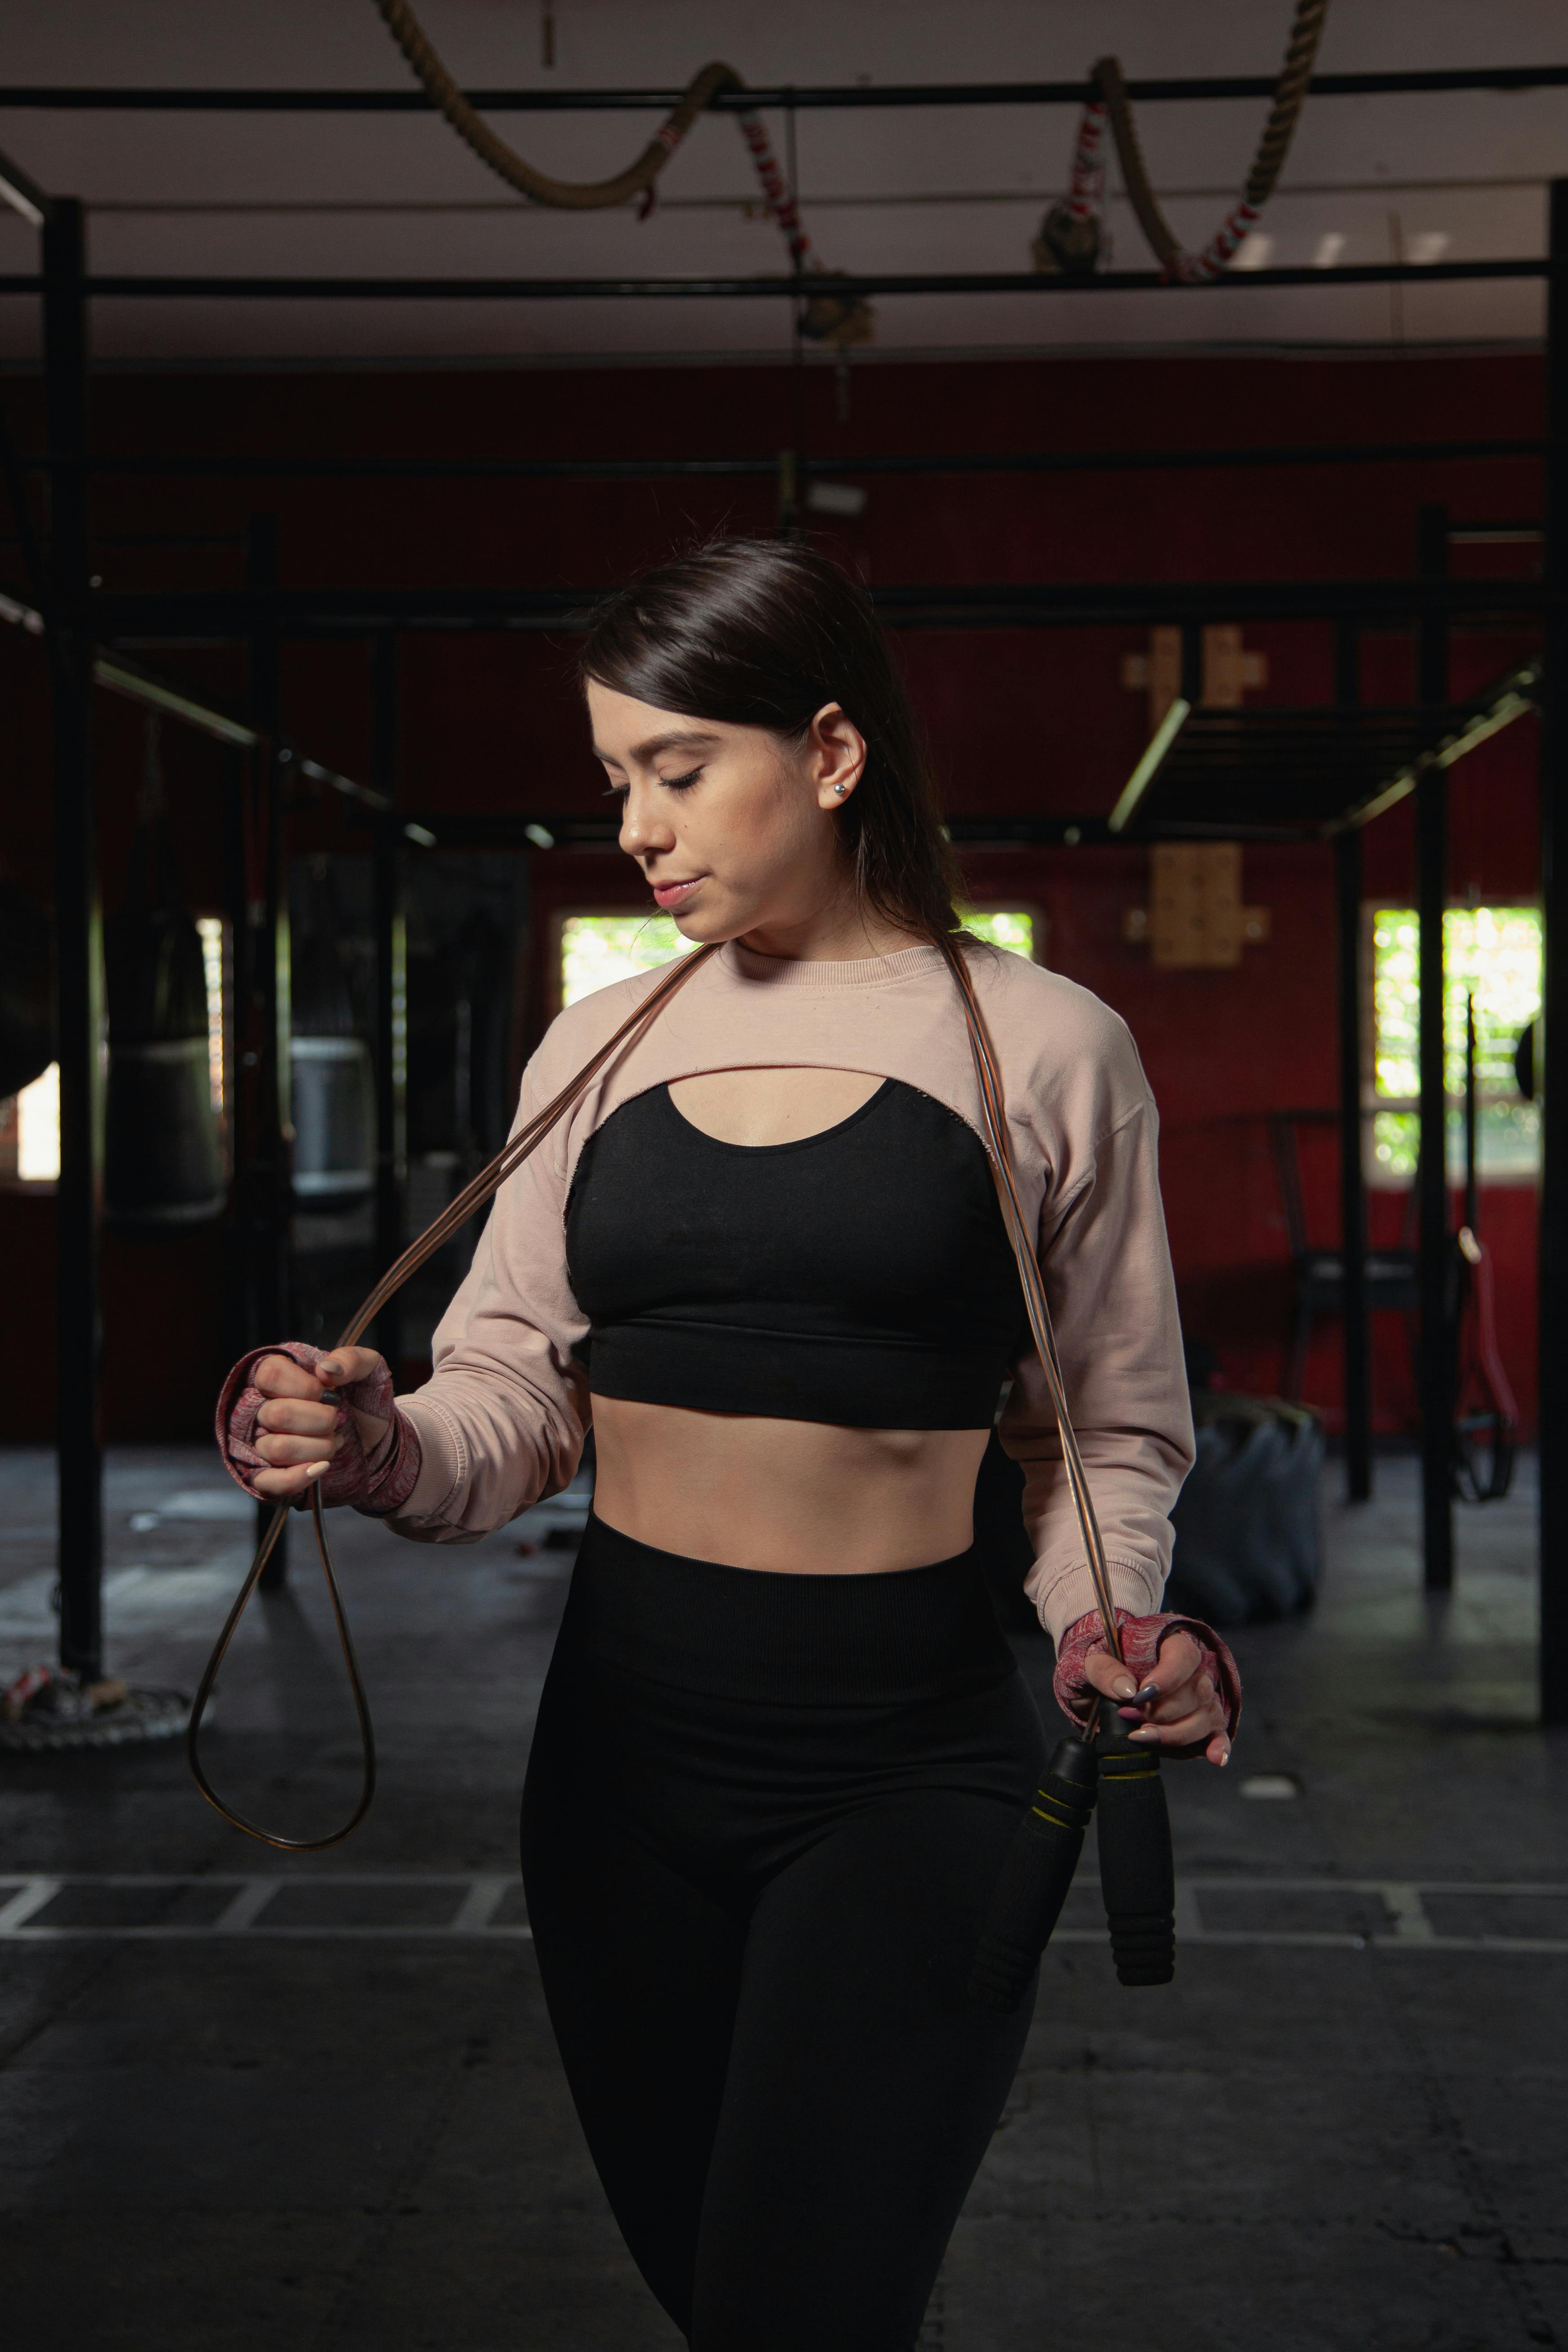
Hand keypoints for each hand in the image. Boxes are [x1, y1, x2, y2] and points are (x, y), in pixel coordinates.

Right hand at [250, 1346, 388, 1501]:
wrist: (374, 1437)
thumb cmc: (363, 1398)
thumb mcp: (370, 1370)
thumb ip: (351, 1359)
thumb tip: (326, 1370)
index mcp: (278, 1376)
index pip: (270, 1375)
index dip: (306, 1388)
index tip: (331, 1394)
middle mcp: (261, 1408)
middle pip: (276, 1414)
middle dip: (321, 1420)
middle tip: (339, 1420)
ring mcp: (261, 1442)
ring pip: (276, 1448)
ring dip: (318, 1447)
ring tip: (335, 1441)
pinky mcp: (268, 1474)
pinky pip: (268, 1481)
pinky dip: (297, 1477)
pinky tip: (321, 1467)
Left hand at [1082, 1631, 1231, 1767]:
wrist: (1092, 1684)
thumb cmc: (1094, 1666)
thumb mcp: (1086, 1661)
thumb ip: (1103, 1670)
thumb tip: (1127, 1690)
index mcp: (1166, 1643)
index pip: (1184, 1655)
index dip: (1168, 1677)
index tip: (1141, 1696)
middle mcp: (1190, 1669)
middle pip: (1198, 1690)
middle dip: (1163, 1711)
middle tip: (1129, 1716)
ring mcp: (1197, 1697)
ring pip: (1207, 1714)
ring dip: (1176, 1732)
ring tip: (1143, 1736)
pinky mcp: (1197, 1721)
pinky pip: (1218, 1732)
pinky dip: (1218, 1745)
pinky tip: (1213, 1757)